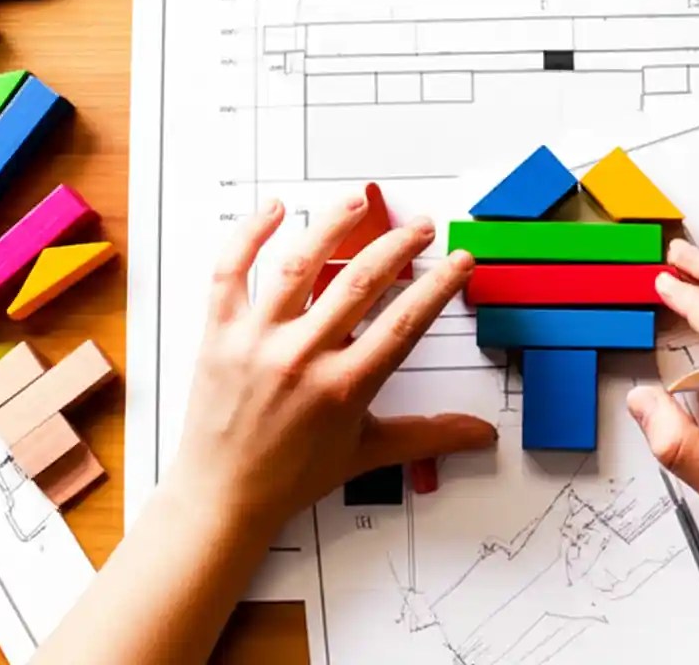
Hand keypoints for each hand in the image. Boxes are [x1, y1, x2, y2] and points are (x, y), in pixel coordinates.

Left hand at [169, 194, 496, 533]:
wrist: (223, 497)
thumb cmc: (293, 476)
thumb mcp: (368, 453)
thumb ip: (429, 436)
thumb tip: (480, 435)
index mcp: (344, 387)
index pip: (405, 322)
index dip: (438, 286)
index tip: (458, 261)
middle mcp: (302, 357)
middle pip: (360, 282)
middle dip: (397, 246)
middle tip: (420, 228)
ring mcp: (257, 340)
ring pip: (299, 264)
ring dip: (332, 225)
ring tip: (357, 200)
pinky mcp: (218, 334)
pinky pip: (230, 271)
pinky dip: (249, 235)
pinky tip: (273, 210)